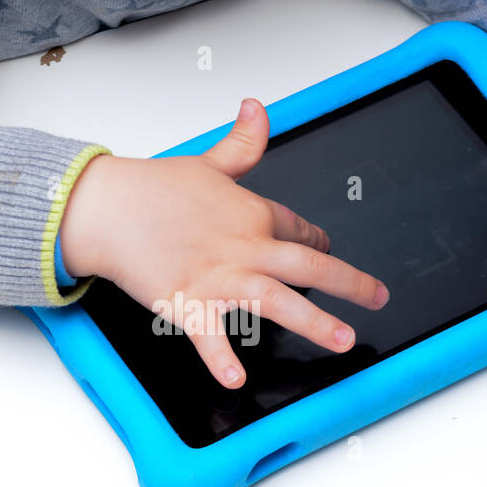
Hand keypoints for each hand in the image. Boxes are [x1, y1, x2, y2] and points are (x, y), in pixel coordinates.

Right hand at [59, 97, 388, 387]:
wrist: (108, 206)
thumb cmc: (152, 187)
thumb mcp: (207, 161)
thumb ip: (242, 142)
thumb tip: (258, 107)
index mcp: (252, 213)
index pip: (299, 230)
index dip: (319, 241)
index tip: (330, 249)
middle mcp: (244, 247)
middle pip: (307, 265)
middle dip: (349, 283)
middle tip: (378, 298)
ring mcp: (219, 278)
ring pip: (277, 301)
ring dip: (314, 321)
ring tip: (343, 340)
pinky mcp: (188, 301)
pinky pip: (209, 336)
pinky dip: (221, 357)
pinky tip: (234, 378)